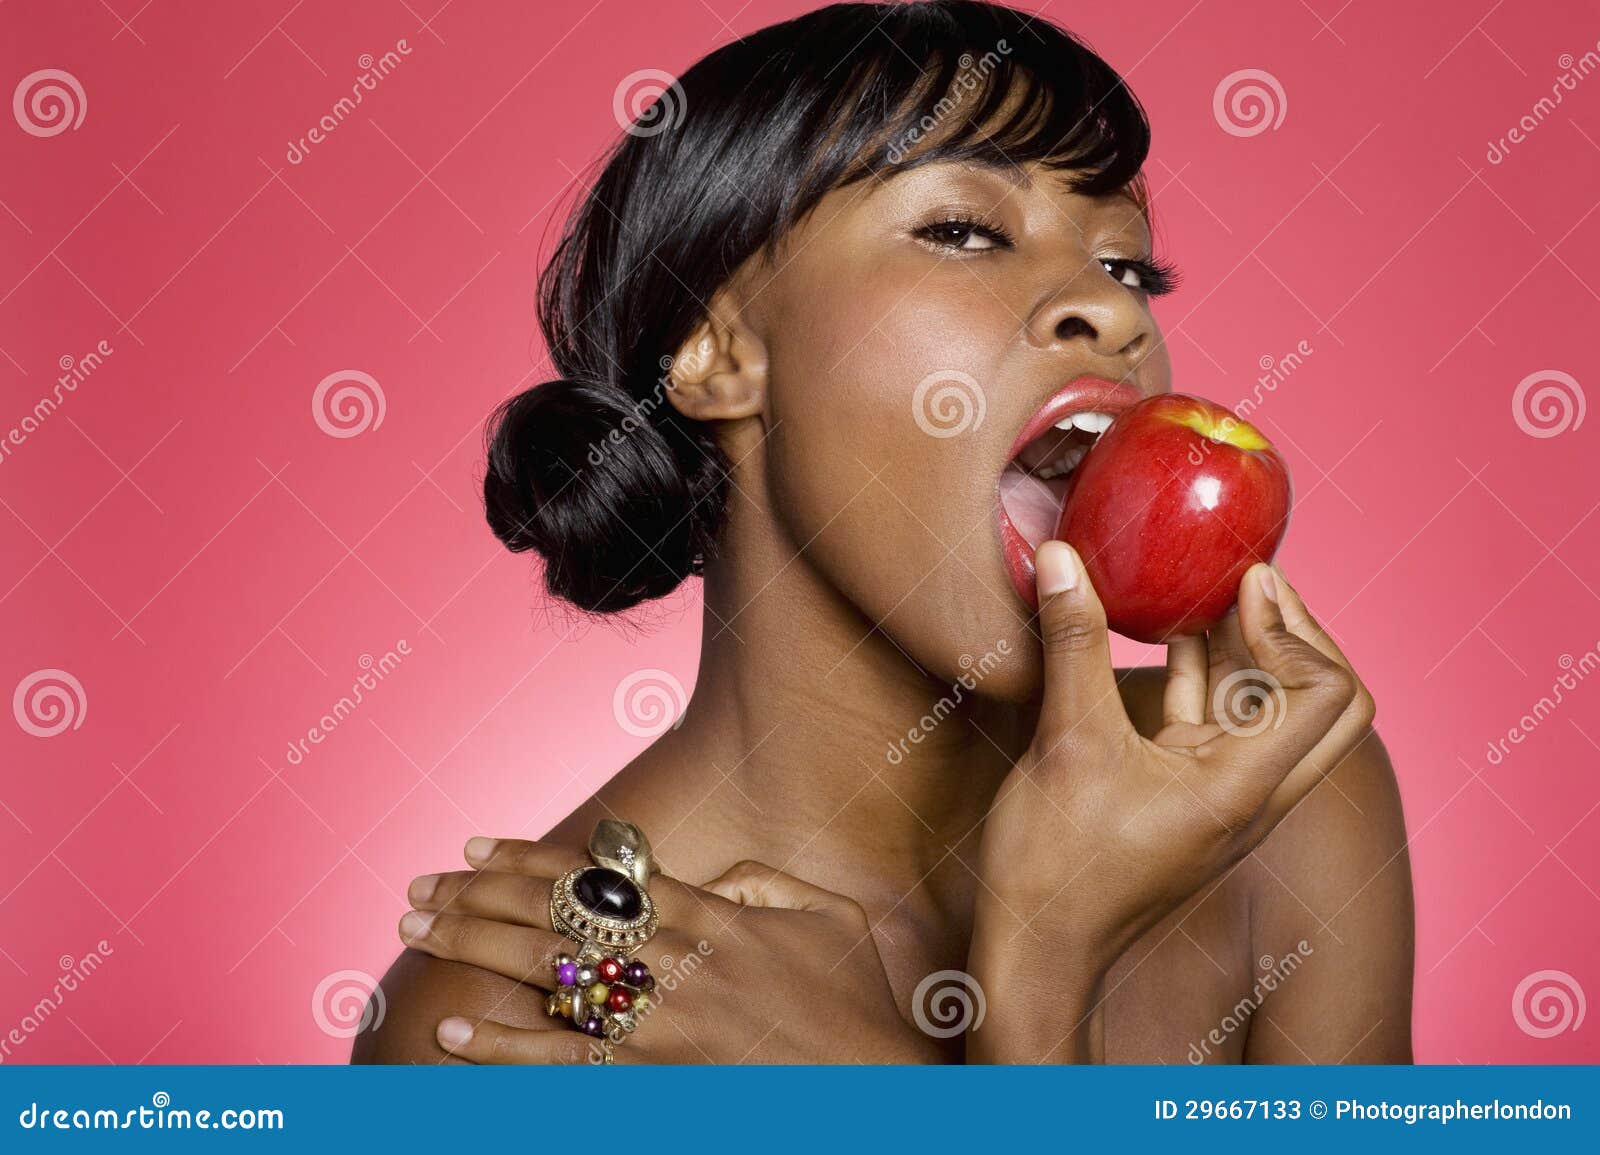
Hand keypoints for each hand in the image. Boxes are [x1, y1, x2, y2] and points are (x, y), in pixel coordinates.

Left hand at [396, 839, 940, 1063]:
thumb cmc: (858, 1000)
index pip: (599, 875)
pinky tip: (450, 1036)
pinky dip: (502, 1049)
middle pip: (554, 916)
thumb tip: (708, 876)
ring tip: (416, 932)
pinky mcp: (655, 1079)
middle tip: (420, 887)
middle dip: (479, 896)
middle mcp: (677, 959)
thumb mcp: (828, 915)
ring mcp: (663, 1022)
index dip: (529, 858)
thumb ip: (764, 882)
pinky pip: (563, 1063)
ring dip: (473, 949)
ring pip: (548, 974)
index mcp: (712, 913)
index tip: (476, 847)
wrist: (877, 1087)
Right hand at [970, 544, 1373, 1059]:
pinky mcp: (1189, 800)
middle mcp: (1253, 795)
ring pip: (1275, 715)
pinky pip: (1220, 728)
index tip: (1246, 581)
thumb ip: (1074, 643)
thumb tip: (1063, 558)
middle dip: (1296, 635)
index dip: (1296, 628)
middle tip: (1249, 582)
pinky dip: (1207, 678)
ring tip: (1208, 590)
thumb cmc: (1057, 867)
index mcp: (1245, 787)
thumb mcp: (1067, 741)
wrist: (1037, 953)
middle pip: (1328, 705)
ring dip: (1251, 652)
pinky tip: (1167, 637)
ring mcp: (1224, 801)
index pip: (1328, 693)